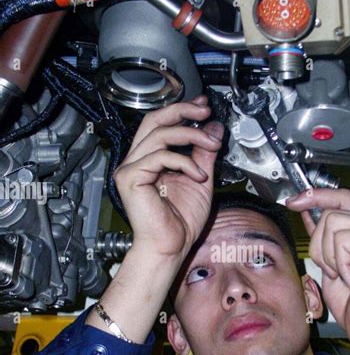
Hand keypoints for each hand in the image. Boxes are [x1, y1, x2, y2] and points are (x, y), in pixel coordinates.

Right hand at [112, 96, 223, 259]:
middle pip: (154, 120)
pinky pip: (160, 156)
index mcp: (150, 160)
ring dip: (191, 136)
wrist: (170, 247)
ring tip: (212, 146)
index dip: (182, 110)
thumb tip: (213, 129)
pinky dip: (185, 162)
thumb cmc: (180, 223)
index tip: (203, 106)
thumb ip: (204, 153)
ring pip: (160, 134)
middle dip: (183, 111)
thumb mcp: (200, 180)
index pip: (161, 124)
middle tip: (205, 111)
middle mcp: (136, 161)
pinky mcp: (130, 178)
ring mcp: (130, 168)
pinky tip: (199, 175)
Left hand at [287, 187, 349, 353]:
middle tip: (334, 270)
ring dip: (330, 256)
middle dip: (320, 244)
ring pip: (333, 224)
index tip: (295, 201)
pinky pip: (343, 241)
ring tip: (346, 276)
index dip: (316, 196)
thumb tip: (309, 212)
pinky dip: (341, 264)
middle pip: (332, 211)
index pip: (343, 197)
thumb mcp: (333, 265)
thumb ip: (325, 239)